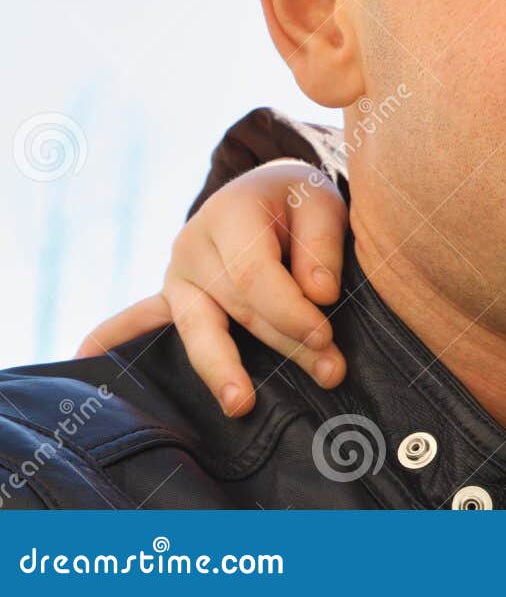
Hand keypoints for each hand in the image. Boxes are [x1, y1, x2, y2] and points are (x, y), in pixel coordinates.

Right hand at [77, 159, 351, 415]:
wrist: (268, 192)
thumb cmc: (298, 203)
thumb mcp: (321, 204)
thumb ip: (322, 247)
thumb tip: (319, 294)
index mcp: (229, 214)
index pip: (254, 274)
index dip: (291, 309)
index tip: (326, 333)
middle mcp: (193, 247)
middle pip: (236, 306)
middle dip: (285, 344)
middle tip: (330, 372)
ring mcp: (176, 276)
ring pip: (200, 329)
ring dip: (222, 369)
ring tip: (240, 404)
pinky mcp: (173, 298)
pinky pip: (138, 319)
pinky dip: (112, 337)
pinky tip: (84, 358)